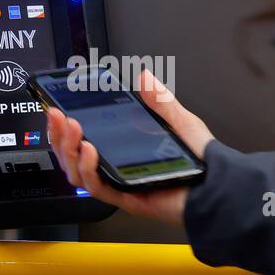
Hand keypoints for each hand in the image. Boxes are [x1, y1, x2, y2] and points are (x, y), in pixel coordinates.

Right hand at [46, 69, 213, 226]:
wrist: (217, 187)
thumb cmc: (202, 160)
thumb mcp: (180, 120)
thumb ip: (160, 100)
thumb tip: (145, 76)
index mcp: (124, 148)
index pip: (83, 137)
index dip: (65, 125)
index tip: (58, 107)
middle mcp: (117, 167)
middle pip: (72, 155)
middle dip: (59, 135)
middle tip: (58, 115)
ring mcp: (119, 183)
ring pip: (77, 172)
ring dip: (68, 149)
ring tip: (72, 130)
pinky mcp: (125, 197)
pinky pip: (96, 187)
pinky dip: (87, 169)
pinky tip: (88, 151)